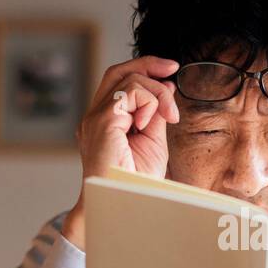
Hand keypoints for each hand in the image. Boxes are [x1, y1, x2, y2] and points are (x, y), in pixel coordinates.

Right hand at [60, 55, 180, 248]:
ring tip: (167, 117)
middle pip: (118, 71)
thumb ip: (155, 114)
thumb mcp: (152, 141)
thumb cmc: (135, 182)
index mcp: (105, 121)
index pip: (120, 82)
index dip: (145, 71)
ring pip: (128, 78)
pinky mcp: (102, 121)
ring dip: (157, 93)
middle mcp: (95, 117)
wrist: (124, 203)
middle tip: (172, 69)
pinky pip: (130, 92)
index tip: (170, 75)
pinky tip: (149, 123)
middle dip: (148, 63)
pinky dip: (149, 102)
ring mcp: (95, 118)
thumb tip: (165, 86)